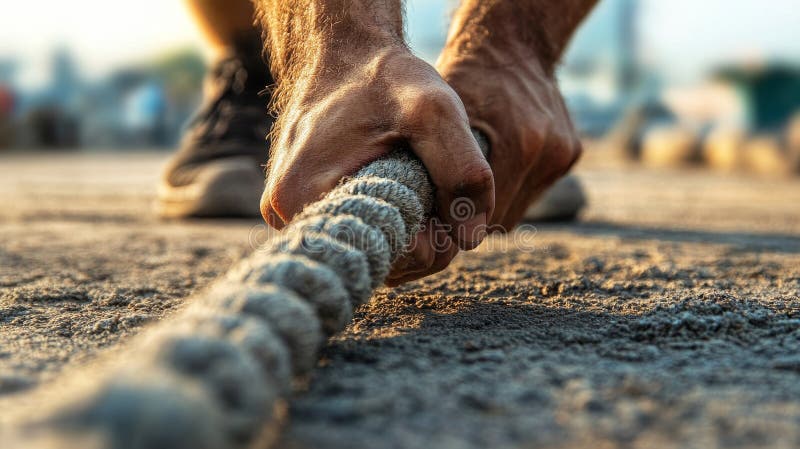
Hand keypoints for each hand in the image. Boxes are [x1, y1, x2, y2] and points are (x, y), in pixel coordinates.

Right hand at [261, 46, 493, 283]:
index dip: (433, 230)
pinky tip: (397, 189)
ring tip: (412, 180)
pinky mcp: (305, 214)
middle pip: (382, 261)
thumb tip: (471, 239)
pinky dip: (390, 224)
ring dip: (408, 229)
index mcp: (306, 196)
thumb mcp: (435, 111)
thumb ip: (463, 171)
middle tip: (428, 179)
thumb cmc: (384, 79)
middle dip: (422, 231)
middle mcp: (289, 217)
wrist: (345, 56)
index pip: (391, 254)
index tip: (438, 187)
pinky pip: (362, 239)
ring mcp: (294, 218)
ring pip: (375, 255)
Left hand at [436, 42, 581, 230]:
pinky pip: (534, 188)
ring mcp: (564, 153)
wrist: (512, 44)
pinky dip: (514, 183)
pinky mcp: (571, 152)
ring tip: (472, 179)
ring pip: (521, 207)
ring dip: (497, 200)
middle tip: (451, 199)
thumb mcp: (443, 117)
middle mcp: (549, 152)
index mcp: (520, 145)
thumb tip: (436, 222)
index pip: (486, 216)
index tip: (439, 214)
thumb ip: (443, 169)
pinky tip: (497, 160)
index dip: (459, 219)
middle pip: (506, 218)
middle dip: (477, 215)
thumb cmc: (466, 77)